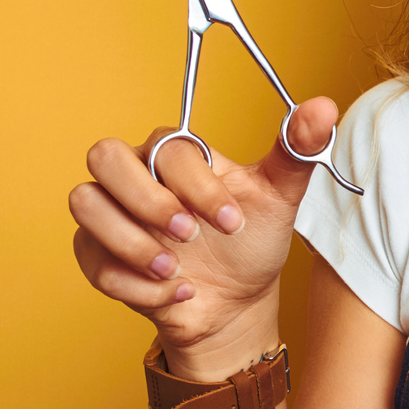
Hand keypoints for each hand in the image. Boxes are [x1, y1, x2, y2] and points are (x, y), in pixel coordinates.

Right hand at [68, 97, 339, 376]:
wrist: (236, 302)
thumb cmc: (251, 241)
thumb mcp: (279, 197)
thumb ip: (297, 150)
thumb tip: (323, 107)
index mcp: (175, 153)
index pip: (166, 147)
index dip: (198, 186)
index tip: (232, 222)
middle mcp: (134, 175)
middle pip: (104, 156)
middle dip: (148, 200)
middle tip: (189, 235)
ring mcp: (109, 213)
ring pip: (85, 203)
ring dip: (131, 242)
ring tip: (176, 269)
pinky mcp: (96, 254)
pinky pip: (92, 258)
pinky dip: (135, 284)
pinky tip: (177, 293)